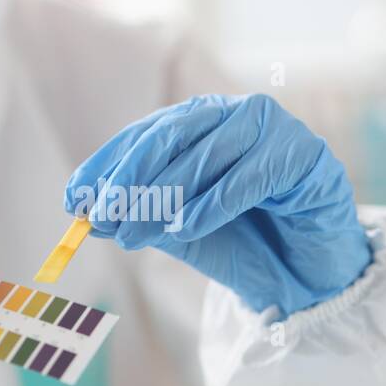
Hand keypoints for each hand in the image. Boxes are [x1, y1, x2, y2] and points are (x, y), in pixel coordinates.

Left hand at [66, 94, 371, 317]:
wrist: (311, 271)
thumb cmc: (247, 241)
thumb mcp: (182, 228)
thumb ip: (142, 215)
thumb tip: (88, 213)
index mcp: (206, 121)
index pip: (147, 134)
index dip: (108, 163)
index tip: (74, 196)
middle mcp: (238, 114)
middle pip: (173, 136)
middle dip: (131, 177)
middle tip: (101, 213)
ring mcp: (275, 129)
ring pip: (208, 154)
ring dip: (164, 195)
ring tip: (133, 231)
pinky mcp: (306, 154)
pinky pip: (248, 177)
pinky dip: (211, 204)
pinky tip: (181, 228)